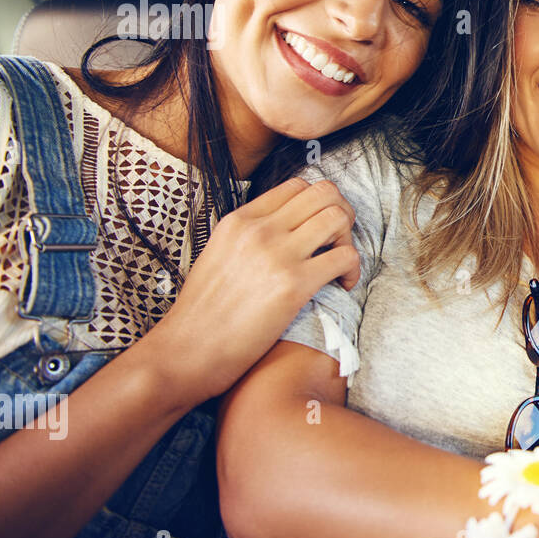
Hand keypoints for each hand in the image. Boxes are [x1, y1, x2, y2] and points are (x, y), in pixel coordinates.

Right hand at [146, 176, 360, 405]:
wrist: (185, 351)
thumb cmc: (203, 314)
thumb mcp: (218, 255)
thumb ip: (249, 237)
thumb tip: (283, 231)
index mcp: (239, 220)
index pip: (296, 186)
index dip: (319, 203)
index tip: (321, 229)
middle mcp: (259, 230)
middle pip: (324, 192)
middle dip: (341, 213)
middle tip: (338, 242)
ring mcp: (277, 254)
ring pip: (338, 218)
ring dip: (348, 239)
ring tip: (340, 265)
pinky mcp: (293, 284)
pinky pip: (345, 257)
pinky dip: (352, 270)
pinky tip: (342, 285)